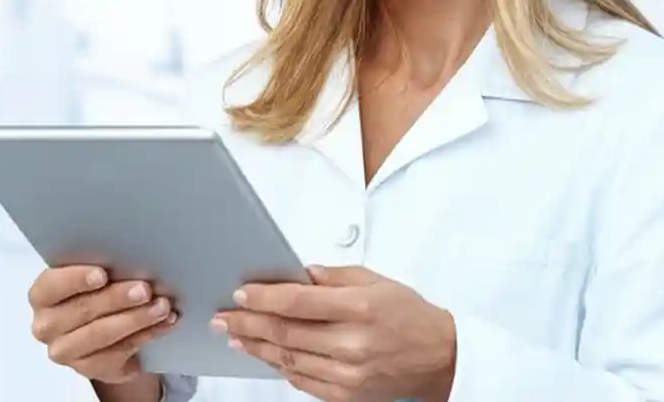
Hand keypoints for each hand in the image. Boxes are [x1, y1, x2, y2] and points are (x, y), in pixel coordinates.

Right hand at [28, 265, 179, 384]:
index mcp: (42, 295)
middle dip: (117, 298)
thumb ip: (100, 267)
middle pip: (82, 310)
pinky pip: (119, 353)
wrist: (105, 329)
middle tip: (145, 289)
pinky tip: (164, 323)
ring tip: (162, 306)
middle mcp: (47, 326)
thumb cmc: (95, 292)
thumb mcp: (91, 275)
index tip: (102, 274)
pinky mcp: (90, 369)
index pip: (51, 286)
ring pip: (102, 334)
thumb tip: (129, 257)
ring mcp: (67, 352)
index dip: (75, 279)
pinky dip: (146, 335)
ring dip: (136, 319)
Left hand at [211, 266, 456, 401]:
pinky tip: (265, 355)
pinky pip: (302, 381)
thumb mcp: (375, 281)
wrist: (441, 358)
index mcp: (358, 308)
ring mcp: (348, 374)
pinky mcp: (347, 395)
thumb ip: (333, 277)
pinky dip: (280, 367)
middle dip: (247, 323)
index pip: (297, 302)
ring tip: (235, 336)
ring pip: (288, 359)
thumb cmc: (409, 316)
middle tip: (223, 318)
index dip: (263, 298)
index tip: (240, 293)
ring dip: (256, 347)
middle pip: (285, 333)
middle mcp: (351, 343)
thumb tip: (298, 274)